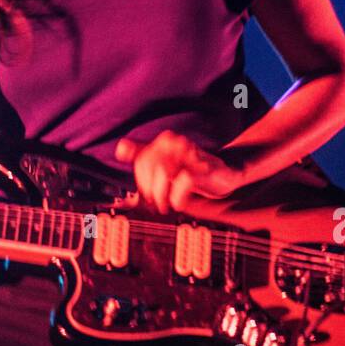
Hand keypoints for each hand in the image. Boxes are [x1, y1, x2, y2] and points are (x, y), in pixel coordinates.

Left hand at [115, 131, 241, 214]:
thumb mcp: (165, 163)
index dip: (141, 181)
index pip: (142, 160)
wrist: (224, 175)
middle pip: (150, 165)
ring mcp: (192, 153)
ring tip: (165, 205)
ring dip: (161, 194)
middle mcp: (177, 142)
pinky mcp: (206, 168)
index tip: (146, 195)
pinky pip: (183, 181)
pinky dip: (177, 197)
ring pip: (164, 171)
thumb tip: (120, 148)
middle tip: (155, 204)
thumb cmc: (191, 170)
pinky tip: (178, 203)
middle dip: (150, 189)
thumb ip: (142, 155)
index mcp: (165, 140)